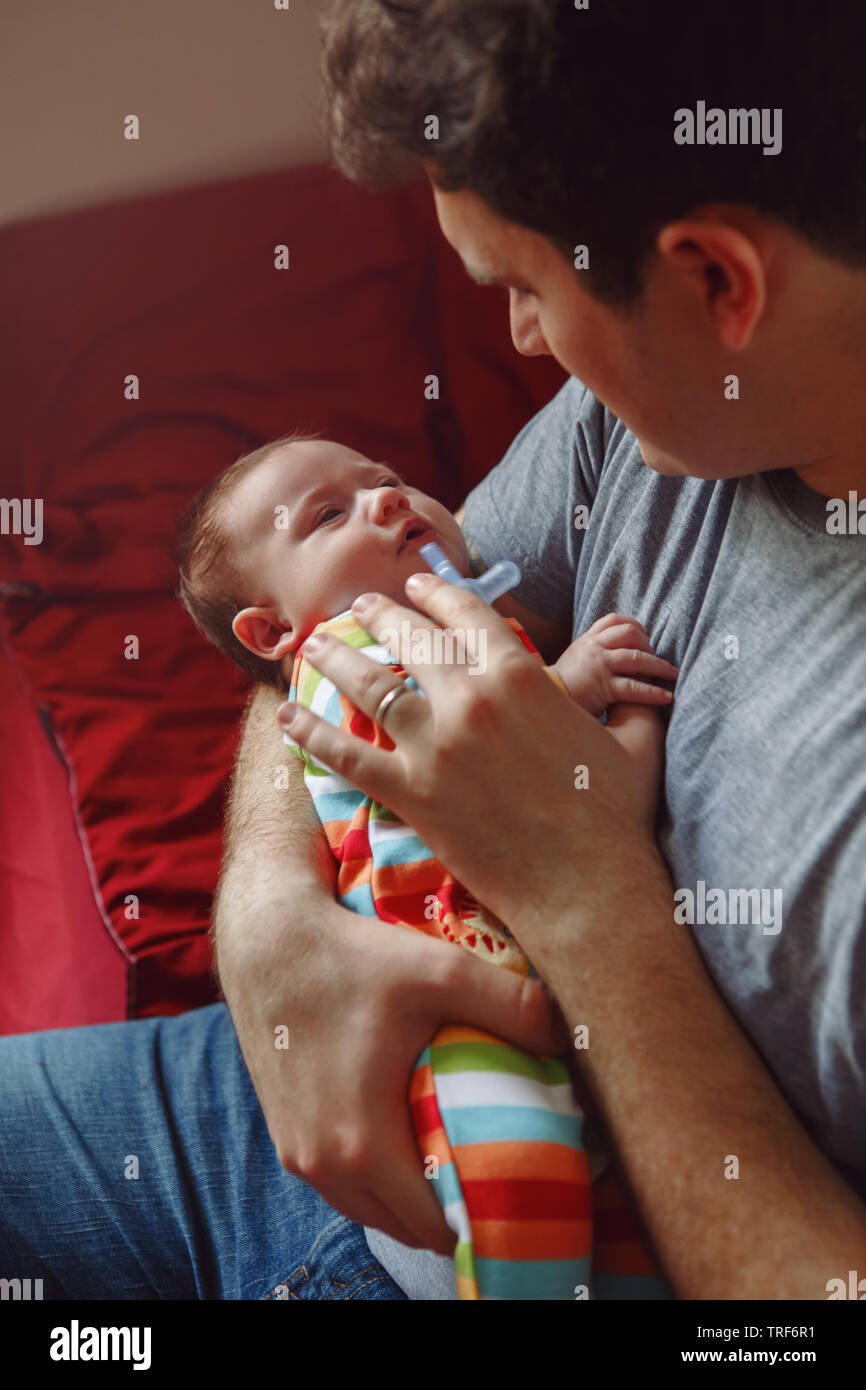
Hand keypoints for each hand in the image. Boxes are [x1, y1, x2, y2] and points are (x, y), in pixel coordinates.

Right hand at [219, 894, 565, 1254]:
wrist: (269, 940)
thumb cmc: (352, 957)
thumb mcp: (439, 970)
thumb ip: (512, 1005)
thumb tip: (568, 1038)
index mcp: (359, 1142)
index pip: (431, 1227)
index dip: (480, 1221)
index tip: (517, 1196)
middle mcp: (321, 1164)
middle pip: (402, 1228)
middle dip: (450, 1213)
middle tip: (498, 1176)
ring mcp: (297, 1154)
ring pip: (370, 1209)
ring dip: (411, 1197)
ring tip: (459, 1158)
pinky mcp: (285, 1136)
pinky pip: (343, 1184)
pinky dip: (379, 1177)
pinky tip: (408, 1136)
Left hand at [277, 576, 666, 962]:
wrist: (584, 887)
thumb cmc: (614, 818)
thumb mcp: (634, 744)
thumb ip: (631, 705)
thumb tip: (647, 687)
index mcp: (521, 675)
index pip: (467, 615)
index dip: (437, 591)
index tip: (417, 583)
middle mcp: (469, 699)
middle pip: (411, 639)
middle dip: (382, 614)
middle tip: (361, 605)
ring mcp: (433, 746)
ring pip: (369, 685)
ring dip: (336, 659)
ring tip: (314, 644)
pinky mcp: (409, 792)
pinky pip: (345, 753)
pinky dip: (309, 732)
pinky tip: (285, 715)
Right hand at [552, 613, 678, 716]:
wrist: (546, 701)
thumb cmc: (563, 684)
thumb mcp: (575, 657)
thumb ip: (593, 649)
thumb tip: (616, 649)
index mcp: (588, 639)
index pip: (615, 620)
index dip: (635, 626)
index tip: (645, 637)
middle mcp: (595, 648)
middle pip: (630, 634)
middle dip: (649, 645)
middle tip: (658, 659)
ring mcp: (599, 667)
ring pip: (636, 659)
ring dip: (660, 667)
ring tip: (674, 674)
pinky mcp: (604, 688)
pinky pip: (634, 688)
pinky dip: (653, 693)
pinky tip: (666, 697)